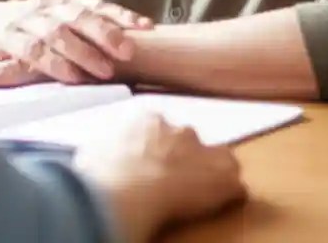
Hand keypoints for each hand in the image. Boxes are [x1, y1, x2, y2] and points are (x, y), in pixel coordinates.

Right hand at [0, 0, 152, 86]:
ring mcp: (25, 22)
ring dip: (83, 52)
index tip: (148, 28)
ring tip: (105, 71)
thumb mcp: (55, 24)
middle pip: (79, 16)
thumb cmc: (27, 31)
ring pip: (57, 33)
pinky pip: (32, 51)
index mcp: (61, 3)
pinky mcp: (6, 39)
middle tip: (129, 52)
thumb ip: (84, 31)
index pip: (95, 4)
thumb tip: (131, 44)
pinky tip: (72, 77)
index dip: (122, 15)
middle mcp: (45, 8)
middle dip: (106, 32)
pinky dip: (54, 64)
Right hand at [74, 114, 245, 242]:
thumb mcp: (94, 153)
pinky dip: (227, 196)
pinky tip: (211, 208)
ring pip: (217, 160)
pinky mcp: (226, 177)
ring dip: (206, 174)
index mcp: (148, 120)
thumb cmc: (101, 173)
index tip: (150, 162)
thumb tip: (98, 157)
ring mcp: (205, 151)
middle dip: (183, 157)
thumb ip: (106, 149)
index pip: (160, 129)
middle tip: (168, 179)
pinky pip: (233, 188)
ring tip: (190, 196)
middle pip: (189, 141)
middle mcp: (179, 129)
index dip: (157, 148)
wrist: (126, 190)